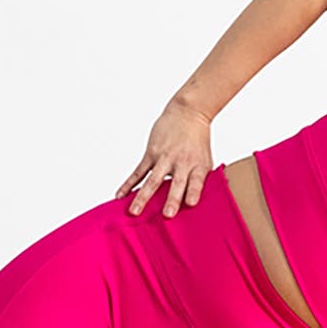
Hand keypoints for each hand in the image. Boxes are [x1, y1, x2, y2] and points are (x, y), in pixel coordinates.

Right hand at [117, 101, 214, 216]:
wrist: (188, 113)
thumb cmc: (197, 140)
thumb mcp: (206, 159)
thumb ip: (200, 180)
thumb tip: (195, 204)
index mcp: (198, 166)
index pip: (197, 182)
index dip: (194, 192)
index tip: (191, 204)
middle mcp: (182, 163)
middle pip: (177, 183)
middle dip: (172, 199)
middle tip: (167, 214)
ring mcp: (165, 158)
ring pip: (152, 180)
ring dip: (143, 196)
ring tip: (134, 211)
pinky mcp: (151, 153)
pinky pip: (138, 172)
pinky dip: (128, 184)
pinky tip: (120, 195)